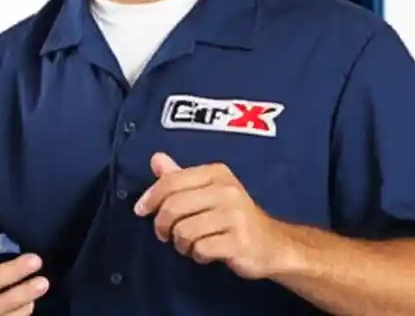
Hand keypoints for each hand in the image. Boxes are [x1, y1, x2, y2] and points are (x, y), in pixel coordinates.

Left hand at [133, 152, 293, 279]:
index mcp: (217, 173)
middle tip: (164, 234)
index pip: (172, 181)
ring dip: (180, 243)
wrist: (273, 244)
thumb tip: (156, 158)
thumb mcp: (208, 191)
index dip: (151, 197)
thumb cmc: (234, 216)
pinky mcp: (239, 242)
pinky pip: (200, 248)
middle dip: (162, 224)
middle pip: (173, 206)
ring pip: (184, 230)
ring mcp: (235, 216)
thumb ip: (180, 176)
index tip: (141, 210)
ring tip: (189, 244)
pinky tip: (204, 253)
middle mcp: (227, 191)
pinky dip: (196, 255)